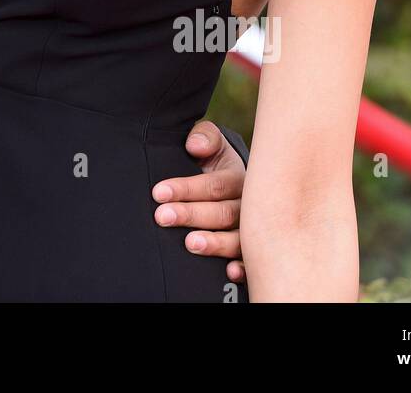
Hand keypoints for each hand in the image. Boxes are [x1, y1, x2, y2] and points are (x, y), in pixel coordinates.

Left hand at [151, 119, 245, 282]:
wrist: (232, 183)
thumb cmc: (215, 163)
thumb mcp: (212, 144)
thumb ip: (204, 137)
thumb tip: (195, 145)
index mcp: (238, 178)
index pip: (213, 185)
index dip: (186, 188)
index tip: (158, 193)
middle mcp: (248, 206)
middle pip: (222, 212)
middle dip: (191, 215)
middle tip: (163, 216)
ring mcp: (252, 231)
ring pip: (237, 239)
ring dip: (215, 243)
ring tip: (190, 244)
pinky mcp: (252, 252)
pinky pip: (251, 262)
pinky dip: (243, 268)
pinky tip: (230, 272)